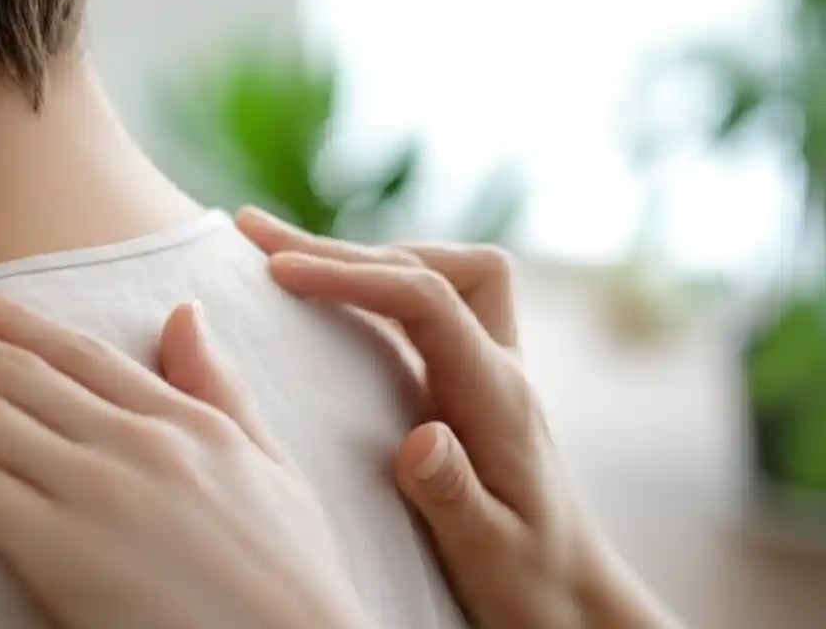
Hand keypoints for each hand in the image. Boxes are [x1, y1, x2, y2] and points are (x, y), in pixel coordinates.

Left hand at [0, 282, 373, 628]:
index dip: (4, 318)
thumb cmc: (289, 572)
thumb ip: (219, 385)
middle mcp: (132, 441)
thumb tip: (185, 310)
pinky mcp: (60, 553)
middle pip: (12, 372)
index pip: (74, 352)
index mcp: (183, 419)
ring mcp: (95, 492)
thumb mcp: (268, 464)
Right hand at [237, 206, 678, 628]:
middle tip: (252, 232)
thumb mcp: (491, 555)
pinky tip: (323, 293)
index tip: (279, 271)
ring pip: (426, 274)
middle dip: (338, 248)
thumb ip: (453, 497)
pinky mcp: (463, 379)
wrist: (572, 594)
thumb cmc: (531, 582)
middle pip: (424, 268)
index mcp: (498, 398)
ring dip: (356, 256)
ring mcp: (481, 366)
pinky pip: (416, 305)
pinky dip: (365, 287)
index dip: (353, 277)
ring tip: (275, 249)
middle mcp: (494, 365)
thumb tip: (419, 438)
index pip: (428, 302)